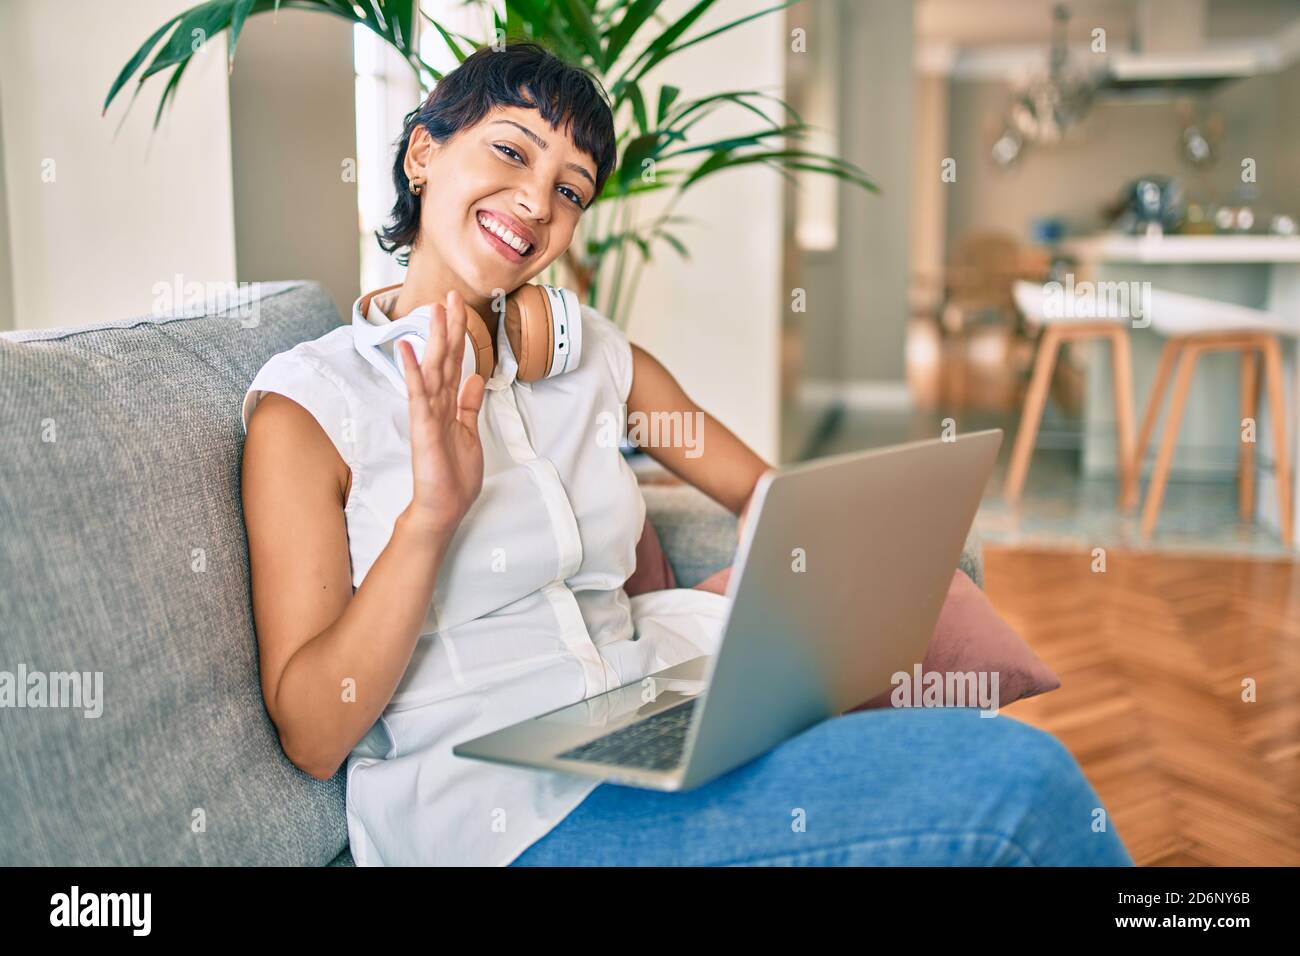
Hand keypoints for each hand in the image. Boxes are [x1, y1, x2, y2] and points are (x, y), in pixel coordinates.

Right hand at [398, 290, 485, 534]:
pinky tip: (408, 349)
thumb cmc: (453, 474)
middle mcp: (436, 403)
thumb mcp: (469, 431)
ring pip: (432, 368)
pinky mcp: (422, 426)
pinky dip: (413, 371)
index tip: (460, 308)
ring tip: (433, 310)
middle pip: (443, 357)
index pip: (454, 361)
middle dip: (447, 326)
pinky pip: (417, 394)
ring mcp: (427, 413)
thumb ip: (470, 404)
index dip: (458, 335)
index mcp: (448, 404)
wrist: (443, 506)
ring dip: (433, 339)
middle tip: (451, 294)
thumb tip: (476, 378)